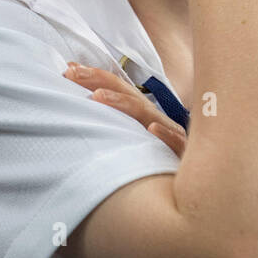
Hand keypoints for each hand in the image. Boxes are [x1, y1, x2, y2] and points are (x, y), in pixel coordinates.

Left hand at [63, 62, 186, 156]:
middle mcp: (156, 120)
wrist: (188, 188)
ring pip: (146, 115)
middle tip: (72, 74)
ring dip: (122, 104)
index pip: (117, 90)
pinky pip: (175, 143)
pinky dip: (164, 135)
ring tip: (97, 97)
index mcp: (143, 115)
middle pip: (127, 95)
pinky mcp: (184, 155)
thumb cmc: (155, 166)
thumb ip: (112, 128)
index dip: (95, 77)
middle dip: (100, 81)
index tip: (68, 69)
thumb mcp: (131, 143)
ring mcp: (171, 135)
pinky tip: (151, 129)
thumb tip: (80, 112)